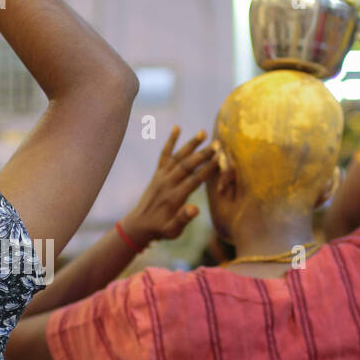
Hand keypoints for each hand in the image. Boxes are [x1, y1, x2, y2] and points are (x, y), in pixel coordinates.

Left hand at [121, 127, 215, 245]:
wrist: (139, 225)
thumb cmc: (160, 229)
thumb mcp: (172, 231)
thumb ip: (183, 219)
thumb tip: (195, 209)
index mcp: (174, 197)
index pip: (194, 180)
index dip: (208, 169)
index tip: (220, 159)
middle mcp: (167, 184)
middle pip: (187, 165)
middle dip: (203, 154)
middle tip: (218, 143)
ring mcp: (161, 177)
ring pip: (178, 157)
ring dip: (190, 144)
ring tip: (204, 133)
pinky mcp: (157, 173)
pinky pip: (164, 155)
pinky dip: (170, 141)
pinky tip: (177, 128)